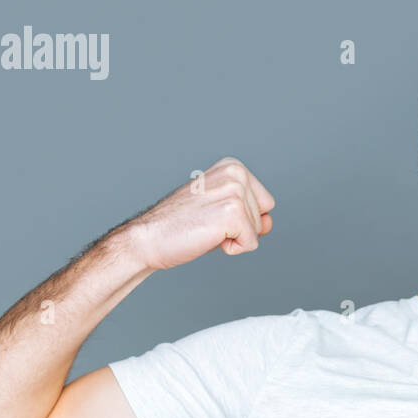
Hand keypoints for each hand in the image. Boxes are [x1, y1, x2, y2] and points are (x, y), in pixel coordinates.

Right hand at [126, 157, 276, 270]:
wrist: (148, 238)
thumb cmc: (181, 225)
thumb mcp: (221, 211)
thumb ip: (250, 213)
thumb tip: (269, 222)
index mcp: (233, 167)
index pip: (264, 203)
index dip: (243, 218)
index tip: (212, 214)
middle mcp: (236, 174)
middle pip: (263, 216)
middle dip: (240, 228)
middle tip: (207, 223)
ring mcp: (234, 192)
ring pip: (257, 231)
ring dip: (233, 238)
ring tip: (205, 228)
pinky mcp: (232, 213)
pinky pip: (250, 244)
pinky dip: (232, 249)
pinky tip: (207, 238)